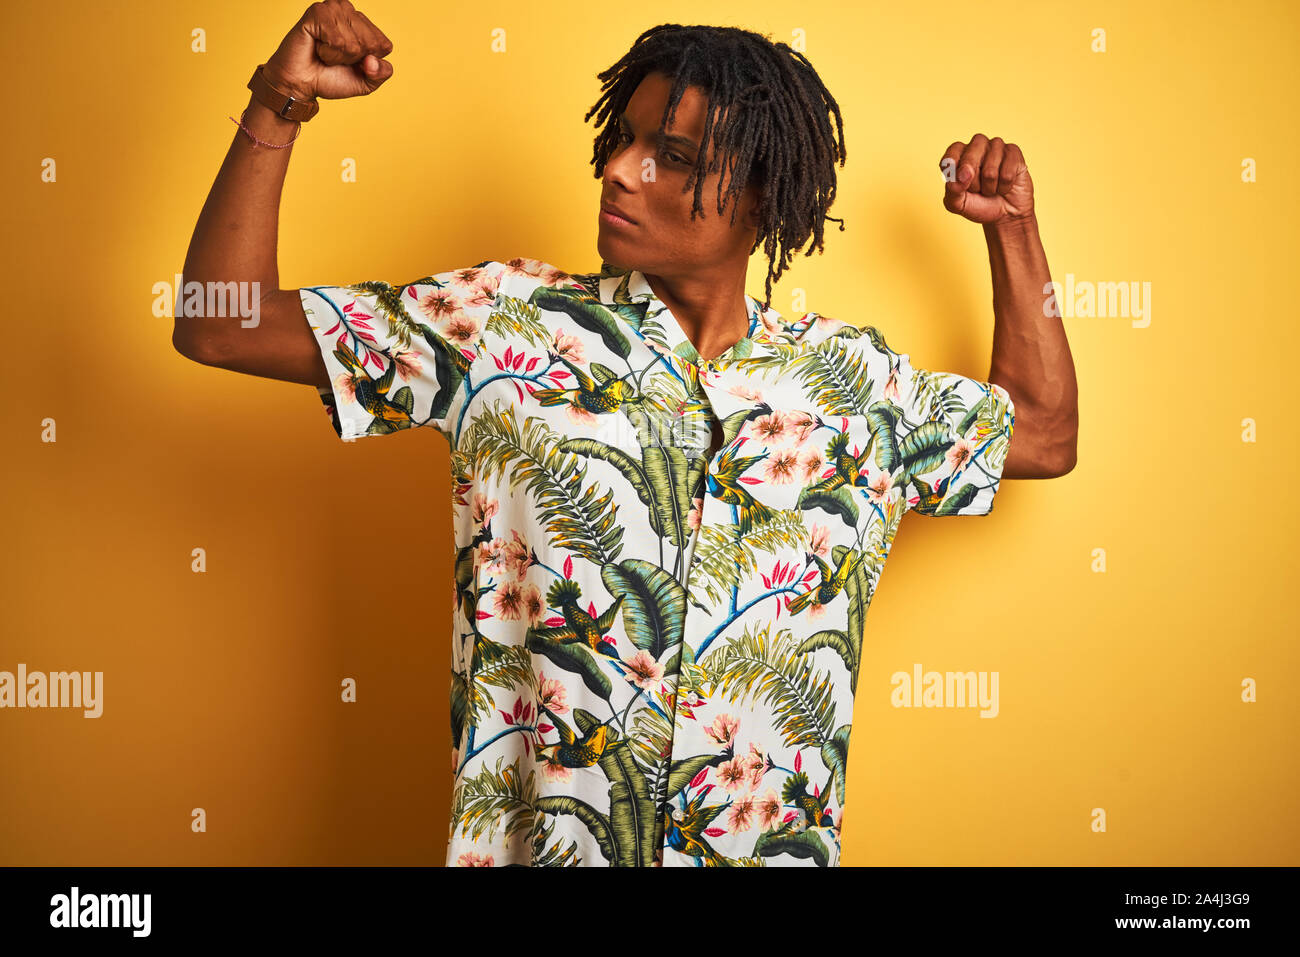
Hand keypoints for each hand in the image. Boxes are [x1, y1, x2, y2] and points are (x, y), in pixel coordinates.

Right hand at [262, 0, 393, 101]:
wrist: (301, 85)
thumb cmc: (330, 79)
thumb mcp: (366, 82)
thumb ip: (382, 73)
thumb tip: (373, 60)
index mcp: (363, 24)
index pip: (384, 45)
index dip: (369, 63)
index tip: (349, 63)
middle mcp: (349, 11)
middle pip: (371, 44)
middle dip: (354, 59)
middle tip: (334, 58)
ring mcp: (333, 8)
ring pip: (354, 43)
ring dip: (339, 56)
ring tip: (324, 53)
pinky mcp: (317, 12)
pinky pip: (337, 40)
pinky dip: (328, 52)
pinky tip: (317, 47)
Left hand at [939, 135, 1033, 225]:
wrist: (1005, 213)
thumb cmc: (978, 204)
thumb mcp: (957, 204)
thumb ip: (952, 190)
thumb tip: (962, 175)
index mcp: (959, 153)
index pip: (951, 154)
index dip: (954, 171)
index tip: (958, 182)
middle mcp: (976, 145)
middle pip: (969, 160)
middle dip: (972, 184)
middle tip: (977, 189)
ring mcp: (996, 146)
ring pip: (989, 171)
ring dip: (989, 187)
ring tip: (991, 187)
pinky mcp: (1013, 151)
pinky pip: (1006, 174)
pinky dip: (1004, 187)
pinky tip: (1004, 184)